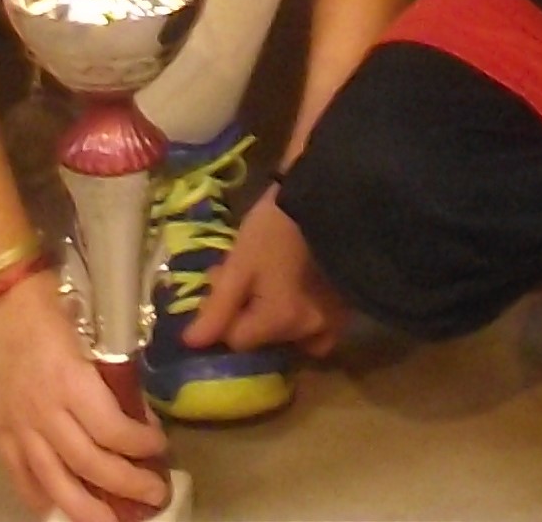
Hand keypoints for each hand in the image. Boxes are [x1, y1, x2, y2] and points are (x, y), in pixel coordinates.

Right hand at [0, 271, 170, 521]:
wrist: (1, 294)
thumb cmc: (53, 305)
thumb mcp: (93, 334)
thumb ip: (112, 377)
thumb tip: (136, 413)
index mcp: (71, 382)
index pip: (114, 431)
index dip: (142, 446)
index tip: (160, 446)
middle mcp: (44, 411)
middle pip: (90, 465)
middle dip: (128, 485)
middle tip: (153, 495)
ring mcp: (18, 425)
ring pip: (56, 482)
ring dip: (89, 508)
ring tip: (114, 521)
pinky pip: (19, 475)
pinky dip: (40, 496)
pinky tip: (59, 507)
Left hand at [182, 184, 343, 358]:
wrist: (325, 197)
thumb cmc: (275, 228)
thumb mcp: (240, 264)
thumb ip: (218, 307)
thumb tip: (193, 344)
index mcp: (281, 321)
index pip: (237, 340)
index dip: (226, 314)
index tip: (223, 283)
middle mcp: (310, 332)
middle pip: (265, 338)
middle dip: (249, 313)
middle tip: (244, 275)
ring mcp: (334, 322)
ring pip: (293, 337)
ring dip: (277, 319)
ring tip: (270, 284)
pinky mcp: (347, 309)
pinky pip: (319, 329)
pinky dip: (303, 318)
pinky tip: (295, 288)